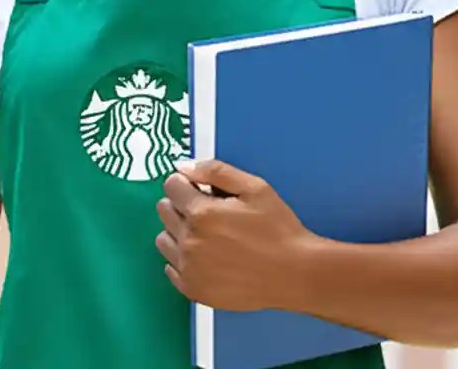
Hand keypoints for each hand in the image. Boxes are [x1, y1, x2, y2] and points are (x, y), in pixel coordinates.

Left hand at [156, 159, 314, 311]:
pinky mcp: (193, 289)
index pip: (171, 186)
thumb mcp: (255, 188)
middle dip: (181, 204)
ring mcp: (188, 269)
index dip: (187, 183)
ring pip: (164, 239)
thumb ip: (216, 172)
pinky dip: (182, 259)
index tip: (202, 190)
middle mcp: (189, 242)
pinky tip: (206, 257)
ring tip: (207, 235)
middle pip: (164, 210)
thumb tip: (183, 167)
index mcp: (201, 213)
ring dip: (178, 232)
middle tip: (209, 212)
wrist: (294, 274)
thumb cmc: (278, 229)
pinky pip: (170, 267)